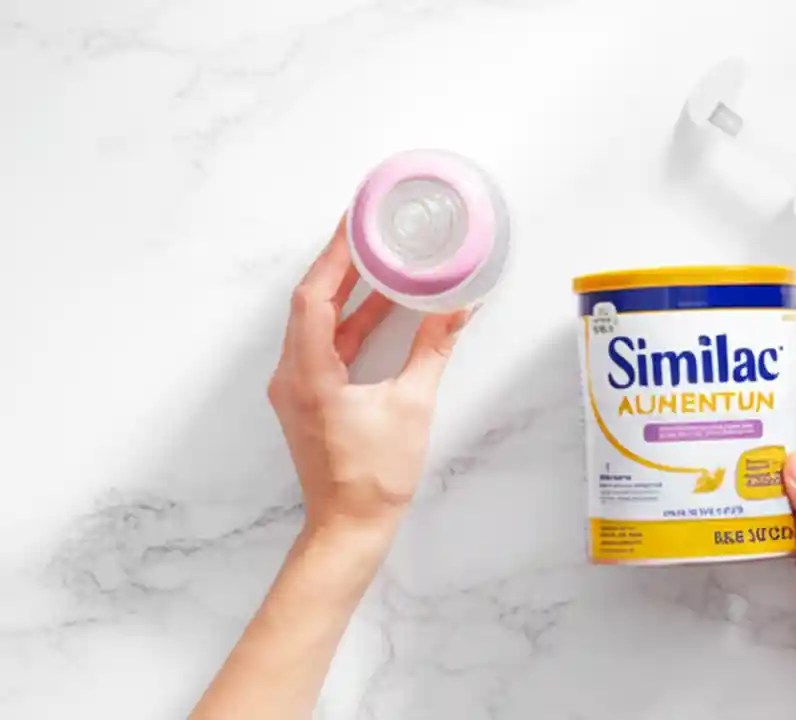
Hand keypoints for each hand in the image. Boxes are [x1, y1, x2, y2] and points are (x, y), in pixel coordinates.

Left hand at [267, 217, 468, 534]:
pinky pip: (326, 345)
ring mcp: (297, 386)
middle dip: (343, 263)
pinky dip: (352, 322)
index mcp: (309, 372)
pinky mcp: (309, 397)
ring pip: (319, 323)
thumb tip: (457, 309)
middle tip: (372, 229)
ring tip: (383, 258)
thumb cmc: (376, 475)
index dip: (335, 254)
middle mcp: (292, 374)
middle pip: (312, 301)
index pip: (315, 295)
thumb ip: (433, 350)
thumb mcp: (412, 405)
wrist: (349, 527)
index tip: (356, 221)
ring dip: (350, 292)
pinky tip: (382, 308)